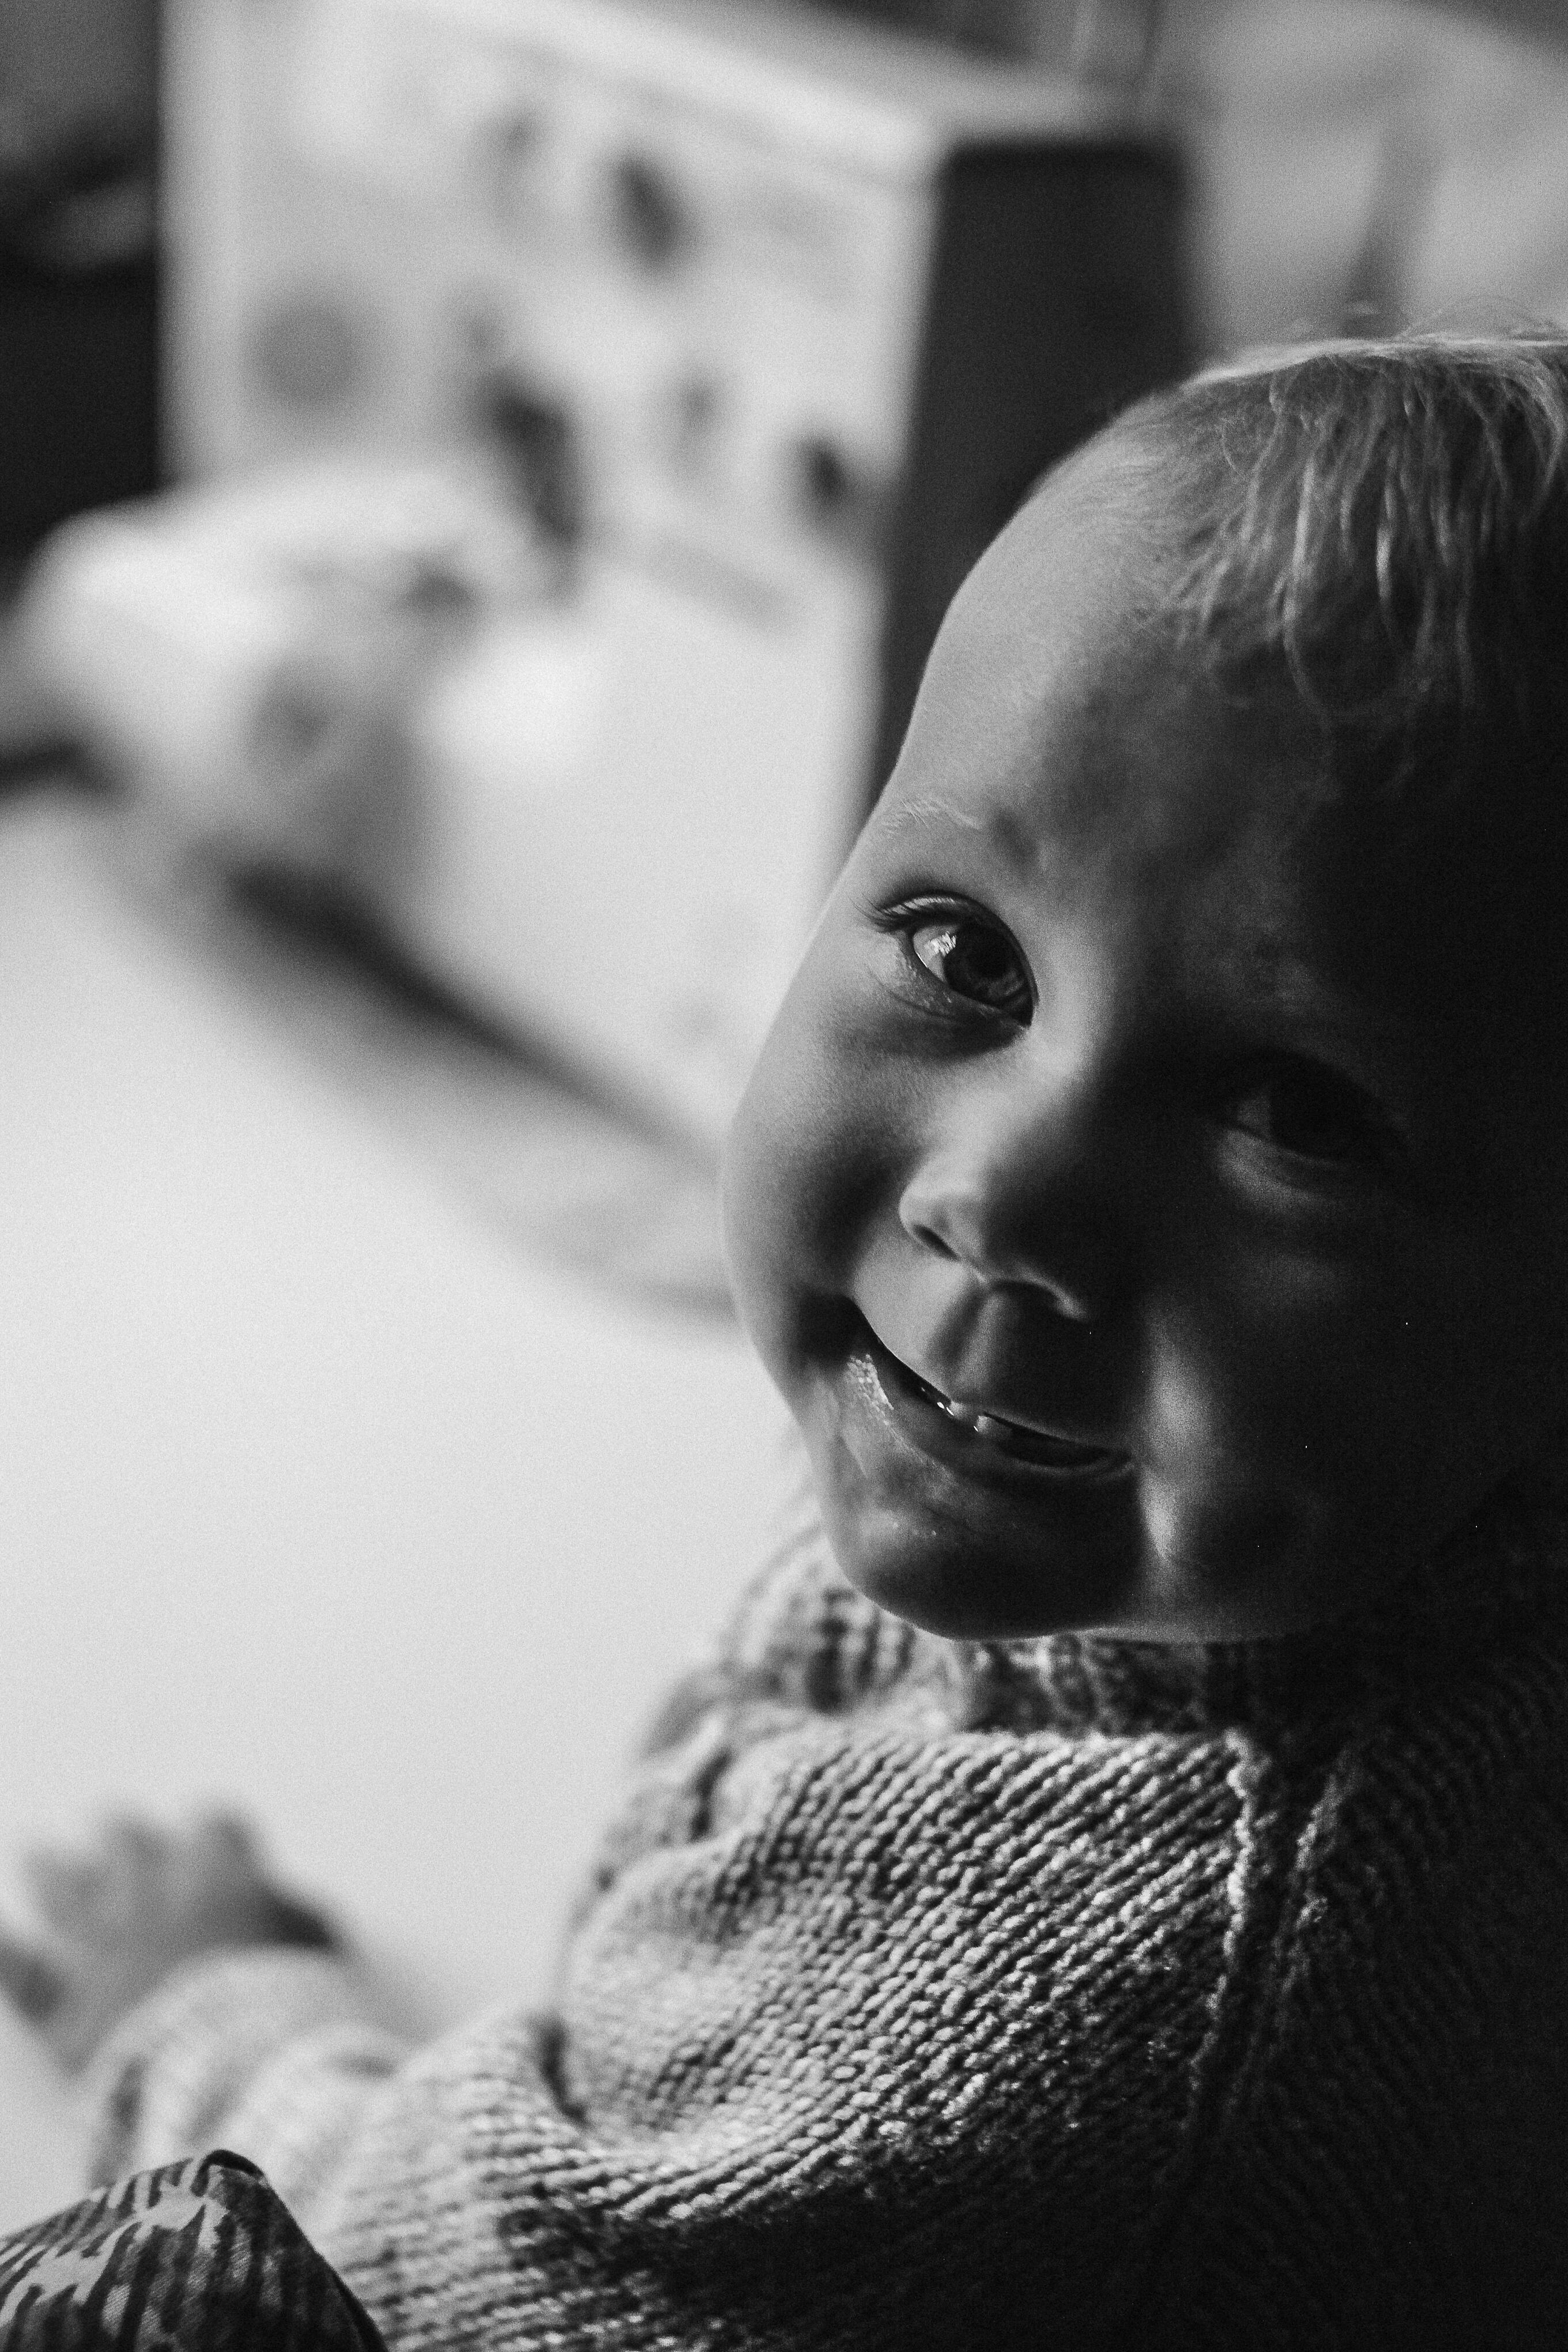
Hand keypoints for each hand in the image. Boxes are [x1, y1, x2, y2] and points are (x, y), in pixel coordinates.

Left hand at [0, 1811, 337, 2071]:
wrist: (242, 2080)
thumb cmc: (292, 2019)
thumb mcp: (320, 1957)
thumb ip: (297, 1919)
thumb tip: (286, 1905)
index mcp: (225, 1884)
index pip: (216, 1833)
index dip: (214, 1833)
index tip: (210, 1831)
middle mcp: (160, 1907)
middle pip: (131, 1851)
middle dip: (122, 1839)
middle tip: (113, 1827)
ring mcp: (111, 1958)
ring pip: (71, 1899)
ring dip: (53, 1874)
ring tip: (36, 1853)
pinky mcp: (75, 2015)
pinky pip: (29, 1980)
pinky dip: (9, 1957)